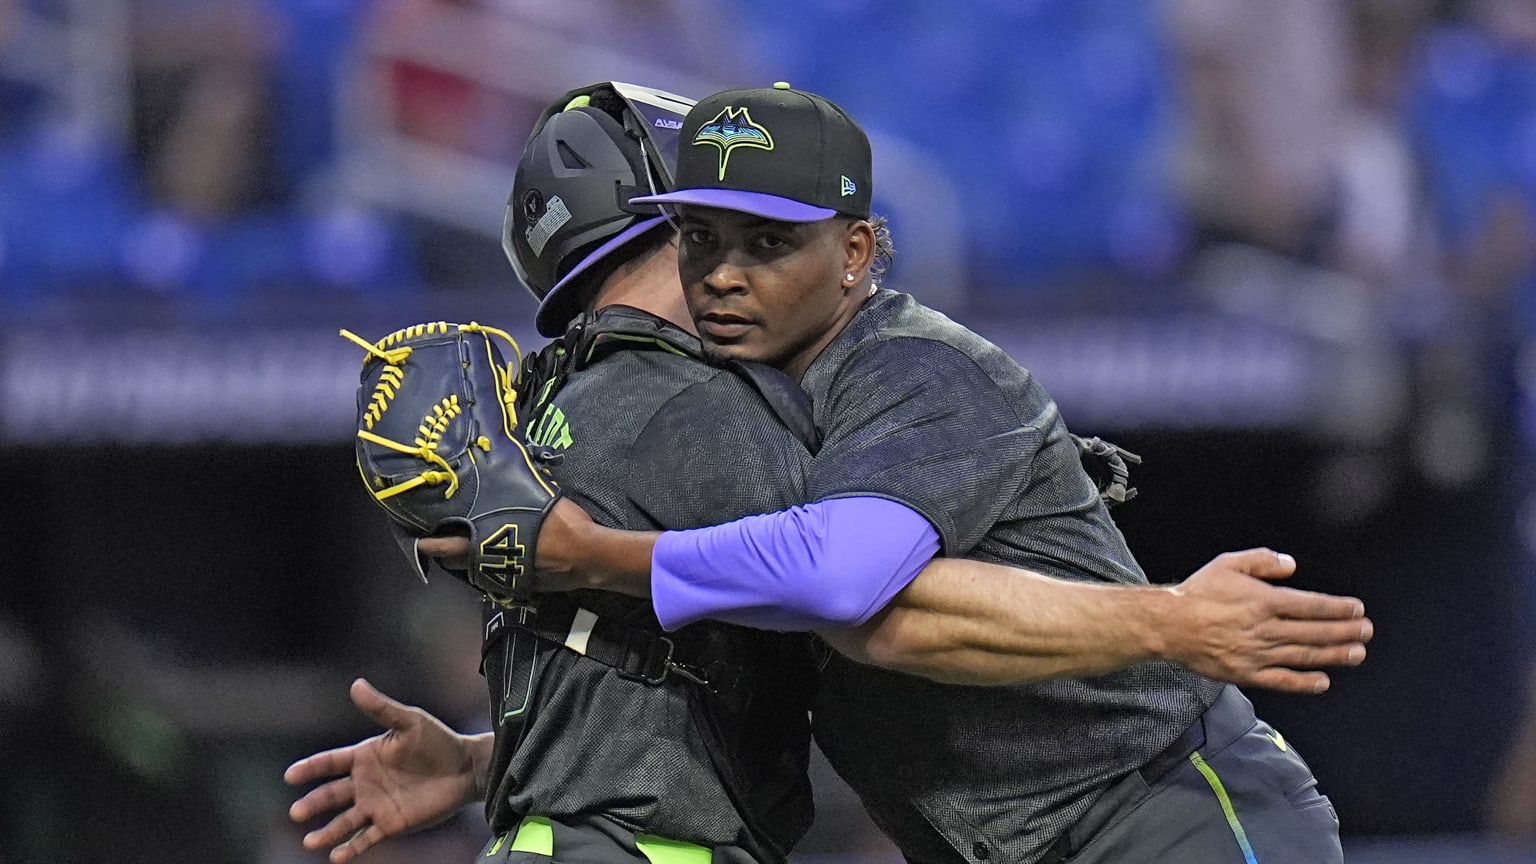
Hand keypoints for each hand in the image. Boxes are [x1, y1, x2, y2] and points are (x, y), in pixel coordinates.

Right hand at [285, 678, 483, 862]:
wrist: (465, 768)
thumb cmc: (437, 741)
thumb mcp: (409, 721)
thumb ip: (381, 708)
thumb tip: (356, 685)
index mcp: (364, 757)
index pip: (330, 762)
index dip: (310, 768)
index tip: (291, 775)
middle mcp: (365, 783)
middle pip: (331, 795)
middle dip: (313, 804)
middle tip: (297, 812)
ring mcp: (376, 806)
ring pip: (344, 822)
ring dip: (326, 833)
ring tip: (311, 842)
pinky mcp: (391, 824)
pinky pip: (366, 839)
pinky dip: (351, 848)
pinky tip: (337, 856)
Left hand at [417, 499, 603, 592]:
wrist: (587, 555)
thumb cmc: (564, 524)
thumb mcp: (539, 499)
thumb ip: (518, 494)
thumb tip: (510, 477)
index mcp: (490, 539)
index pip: (449, 544)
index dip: (431, 544)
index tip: (418, 541)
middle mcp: (491, 561)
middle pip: (456, 562)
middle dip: (445, 553)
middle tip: (438, 543)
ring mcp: (503, 577)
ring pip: (475, 571)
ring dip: (468, 561)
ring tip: (466, 549)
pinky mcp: (518, 586)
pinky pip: (496, 576)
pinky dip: (491, 568)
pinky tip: (497, 558)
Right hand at [1164, 549, 1371, 693]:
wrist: (1169, 625)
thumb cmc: (1198, 593)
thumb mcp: (1228, 564)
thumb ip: (1262, 561)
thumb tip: (1291, 566)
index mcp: (1264, 601)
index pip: (1311, 605)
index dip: (1337, 608)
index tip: (1357, 609)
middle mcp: (1266, 629)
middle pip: (1314, 632)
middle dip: (1345, 631)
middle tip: (1366, 631)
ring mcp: (1258, 653)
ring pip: (1304, 655)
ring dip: (1334, 655)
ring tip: (1356, 653)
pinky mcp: (1247, 673)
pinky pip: (1282, 680)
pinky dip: (1304, 683)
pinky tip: (1323, 682)